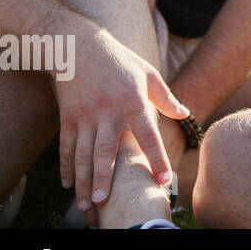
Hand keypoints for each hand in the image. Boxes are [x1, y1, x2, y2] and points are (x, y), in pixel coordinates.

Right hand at [53, 27, 188, 212]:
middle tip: (105, 201)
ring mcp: (85, 116)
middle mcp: (108, 111)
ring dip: (84, 180)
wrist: (77, 46)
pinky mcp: (67, 117)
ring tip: (87, 203)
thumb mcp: (147, 73)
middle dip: (105, 177)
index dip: (157, 157)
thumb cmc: (118, 60)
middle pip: (106, 150)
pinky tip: (68, 185)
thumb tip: (184, 114)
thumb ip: (165, 97)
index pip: (148, 134)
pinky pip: (66, 147)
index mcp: (132, 101)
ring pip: (83, 154)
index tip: (164, 179)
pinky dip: (66, 167)